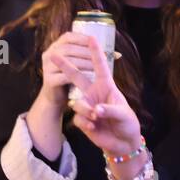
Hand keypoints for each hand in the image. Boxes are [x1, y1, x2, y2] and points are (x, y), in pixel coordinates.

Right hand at [37, 32, 101, 106]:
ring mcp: (47, 67)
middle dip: (87, 52)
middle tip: (102, 56)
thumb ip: (92, 56)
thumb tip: (118, 54)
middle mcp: (49, 54)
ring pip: (68, 62)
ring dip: (85, 63)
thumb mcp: (80, 63)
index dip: (82, 37)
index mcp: (56, 46)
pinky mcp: (49, 81)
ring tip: (97, 67)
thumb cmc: (73, 77)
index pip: (68, 37)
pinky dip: (78, 77)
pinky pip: (64, 77)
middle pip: (68, 49)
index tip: (95, 40)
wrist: (57, 98)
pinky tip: (88, 78)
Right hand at [52, 33, 140, 156]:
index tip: (91, 37)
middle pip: (78, 75)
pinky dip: (85, 122)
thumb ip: (110, 110)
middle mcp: (95, 92)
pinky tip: (94, 127)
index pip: (101, 66)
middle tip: (52, 55)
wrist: (121, 142)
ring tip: (97, 118)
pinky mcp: (82, 118)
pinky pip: (77, 117)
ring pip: (77, 103)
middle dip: (65, 64)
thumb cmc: (126, 123)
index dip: (96, 52)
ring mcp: (87, 104)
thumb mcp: (123, 114)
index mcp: (107, 85)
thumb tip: (95, 110)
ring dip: (85, 110)